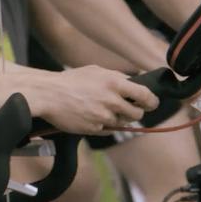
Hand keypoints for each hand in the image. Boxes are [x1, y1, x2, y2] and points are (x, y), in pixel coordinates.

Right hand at [28, 66, 157, 134]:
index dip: (152, 101)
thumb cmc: (71, 81)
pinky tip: (91, 115)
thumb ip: (117, 78)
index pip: (145, 95)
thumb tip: (135, 83)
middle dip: (134, 112)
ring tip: (101, 108)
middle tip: (126, 108)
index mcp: (115, 83)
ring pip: (122, 122)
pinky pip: (107, 130)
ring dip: (116, 118)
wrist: (48, 94)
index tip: (152, 103)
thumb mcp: (96, 71)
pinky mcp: (94, 129)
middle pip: (137, 113)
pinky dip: (103, 124)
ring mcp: (103, 117)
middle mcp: (112, 101)